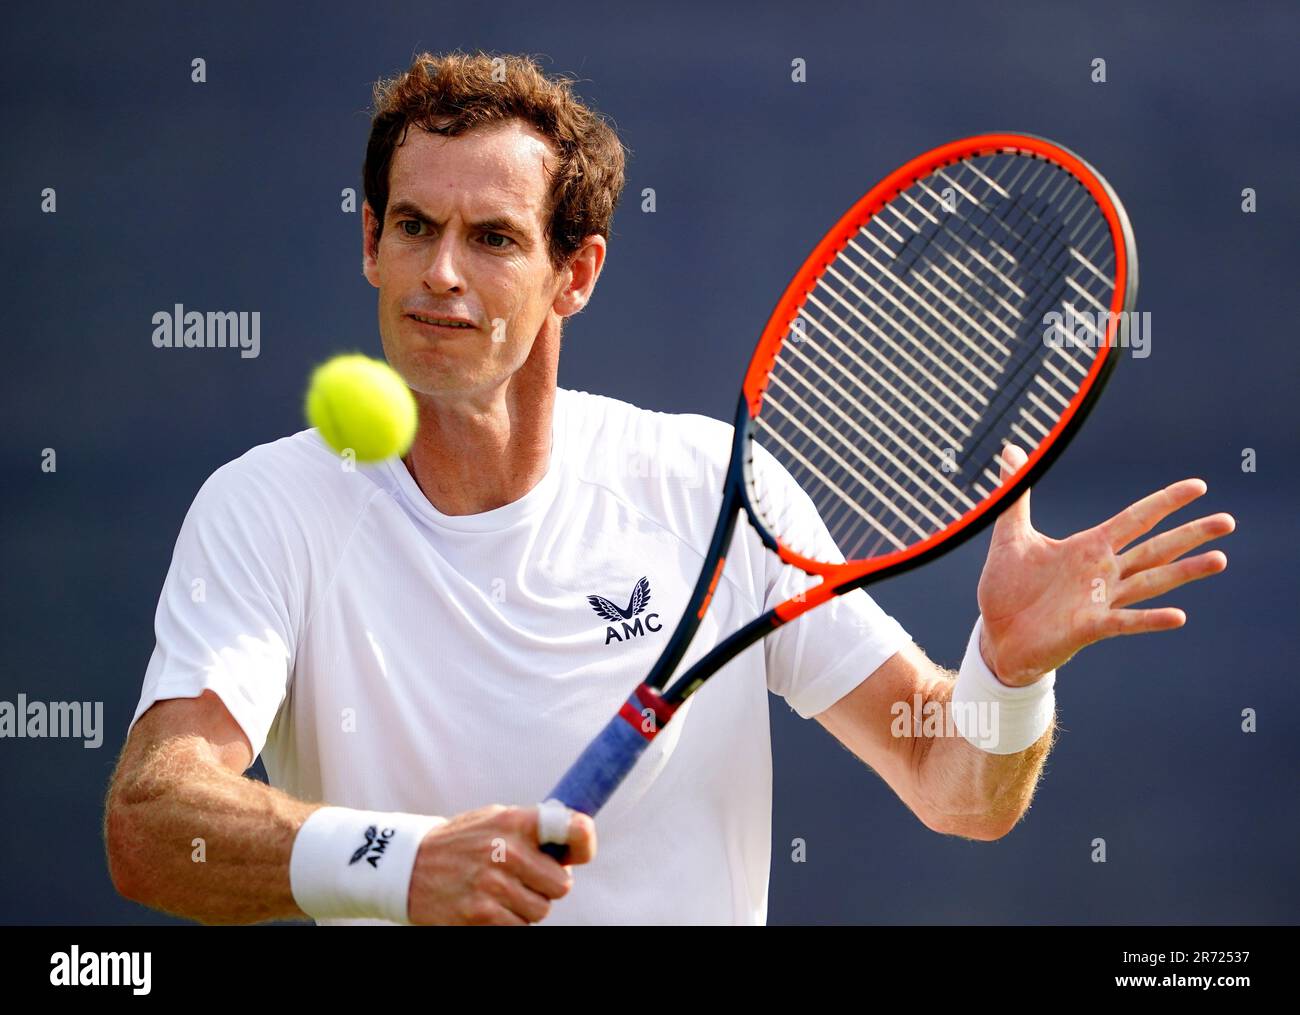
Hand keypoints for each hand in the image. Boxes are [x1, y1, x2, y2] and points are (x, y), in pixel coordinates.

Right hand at [407, 804, 595, 924]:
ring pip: (540, 912)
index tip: (580, 847)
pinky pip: (518, 929)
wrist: (408, 866)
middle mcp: (506, 851)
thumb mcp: (495, 819)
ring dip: (527, 907)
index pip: (572, 827)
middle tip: (526, 878)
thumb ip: (532, 828)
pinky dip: (509, 923)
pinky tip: (489, 906)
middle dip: (547, 885)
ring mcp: (492, 886)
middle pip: (561, 885)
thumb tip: (576, 838)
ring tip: (502, 891)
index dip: (584, 840)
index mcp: (514, 822)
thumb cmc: (464, 842)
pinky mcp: (478, 916)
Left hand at [976, 445, 1234, 685]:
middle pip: (1155, 548)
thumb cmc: (1007, 587)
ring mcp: (1100, 601)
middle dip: (1190, 534)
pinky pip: (1125, 622)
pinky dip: (1150, 619)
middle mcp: (1102, 573)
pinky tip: (1179, 615)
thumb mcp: (1011, 536)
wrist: (995, 634)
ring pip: (1150, 582)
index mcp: (1088, 547)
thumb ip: (1015, 494)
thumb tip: (1013, 449)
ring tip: (1220, 559)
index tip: (1200, 486)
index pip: (1136, 518)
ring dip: (1185, 572)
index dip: (1165, 502)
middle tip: (1228, 521)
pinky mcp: (1089, 628)